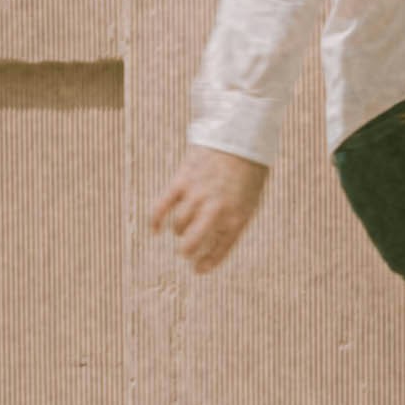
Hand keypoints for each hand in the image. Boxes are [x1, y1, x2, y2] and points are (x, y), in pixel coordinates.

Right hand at [150, 144, 268, 273]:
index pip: (219, 250)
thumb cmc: (247, 170)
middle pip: (191, 244)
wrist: (239, 135)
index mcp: (237, 217)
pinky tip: (155, 229)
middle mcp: (216, 210)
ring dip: (178, 231)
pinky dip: (156, 221)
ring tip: (181, 229)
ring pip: (178, 226)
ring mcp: (198, 195)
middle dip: (186, 252)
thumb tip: (212, 242)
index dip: (207, 263)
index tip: (198, 270)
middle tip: (184, 252)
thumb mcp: (250, 198)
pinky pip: (162, 207)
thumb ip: (233, 220)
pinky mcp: (182, 181)